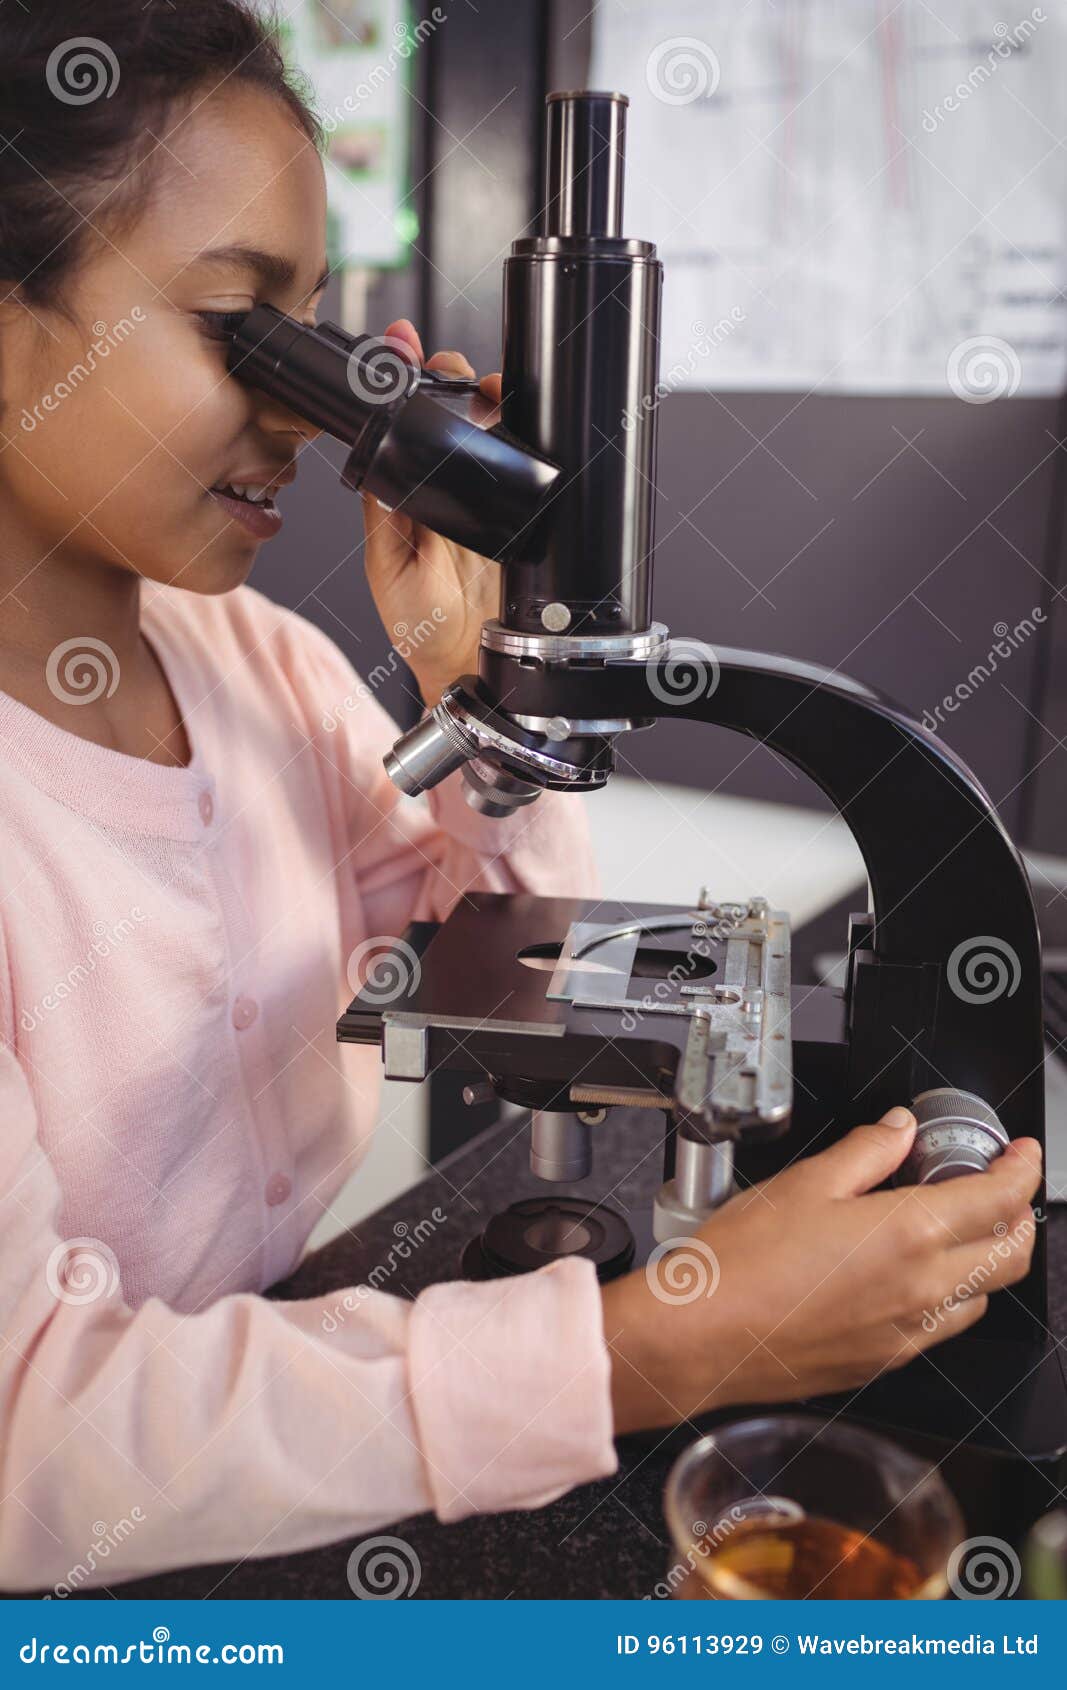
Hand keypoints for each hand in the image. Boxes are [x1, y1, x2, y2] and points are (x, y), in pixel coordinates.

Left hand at [360, 319, 499, 707]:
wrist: (472, 669)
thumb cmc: (423, 629)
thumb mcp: (390, 570)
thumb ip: (389, 515)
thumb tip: (383, 460)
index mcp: (402, 499)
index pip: (399, 428)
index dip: (400, 384)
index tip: (401, 349)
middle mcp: (442, 493)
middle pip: (448, 417)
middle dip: (450, 378)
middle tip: (451, 365)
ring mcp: (483, 502)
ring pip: (489, 433)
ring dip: (489, 400)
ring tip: (487, 385)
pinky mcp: (521, 515)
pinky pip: (526, 469)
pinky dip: (528, 438)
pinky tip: (521, 417)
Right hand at [601, 1107, 1041, 1435]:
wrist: (701, 1336)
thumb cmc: (741, 1263)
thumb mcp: (804, 1181)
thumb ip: (866, 1151)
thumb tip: (898, 1130)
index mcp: (908, 1234)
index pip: (1000, 1199)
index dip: (1021, 1169)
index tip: (1020, 1153)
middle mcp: (922, 1290)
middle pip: (1012, 1256)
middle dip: (1020, 1217)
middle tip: (1000, 1188)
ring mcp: (908, 1333)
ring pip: (983, 1298)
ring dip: (985, 1260)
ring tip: (953, 1232)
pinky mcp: (885, 1361)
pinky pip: (942, 1329)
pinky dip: (948, 1298)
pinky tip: (909, 1277)